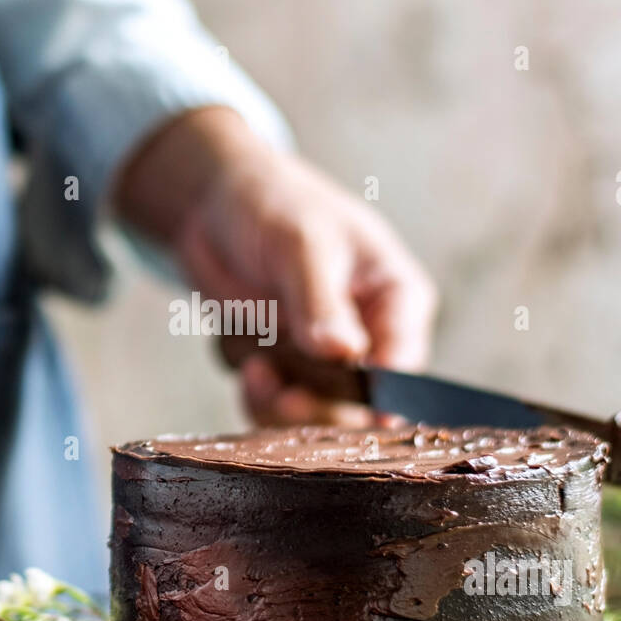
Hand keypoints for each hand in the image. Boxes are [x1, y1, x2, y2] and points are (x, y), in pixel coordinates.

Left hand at [115, 107, 437, 423]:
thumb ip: (322, 301)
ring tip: (256, 374)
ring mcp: (326, 358)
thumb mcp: (302, 244)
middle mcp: (371, 335)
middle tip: (287, 399)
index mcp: (397, 298)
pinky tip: (250, 370)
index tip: (349, 412)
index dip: (380, 397)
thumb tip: (344, 353)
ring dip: (286, 408)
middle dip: (325, 409)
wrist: (215, 205)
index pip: (405, 363)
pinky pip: (279, 409)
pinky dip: (261, 401)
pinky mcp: (287, 369)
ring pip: (319, 416)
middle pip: (364, 405)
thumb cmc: (275, 205)